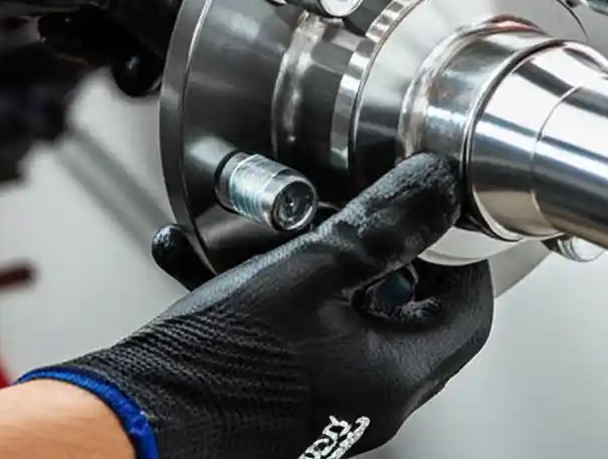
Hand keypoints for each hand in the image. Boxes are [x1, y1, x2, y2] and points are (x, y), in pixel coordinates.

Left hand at [0, 0, 240, 93]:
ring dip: (123, 34)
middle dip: (164, 20)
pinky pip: (109, 11)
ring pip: (145, 0)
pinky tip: (61, 33)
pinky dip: (93, 33)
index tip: (231, 15)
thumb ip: (169, 10)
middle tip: (157, 54)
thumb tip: (203, 45)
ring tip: (90, 43)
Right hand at [22, 154, 493, 458]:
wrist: (139, 417)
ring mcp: (326, 405)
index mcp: (393, 377)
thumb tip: (435, 189)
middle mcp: (367, 402)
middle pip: (413, 321)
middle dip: (393, 260)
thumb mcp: (308, 271)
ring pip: (351, 325)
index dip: (462, 259)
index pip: (468, 315)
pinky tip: (225, 262)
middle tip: (376, 218)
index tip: (444, 219)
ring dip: (329, 273)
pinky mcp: (283, 399)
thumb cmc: (217, 361)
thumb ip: (379, 227)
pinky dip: (280, 296)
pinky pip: (302, 338)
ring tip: (296, 233)